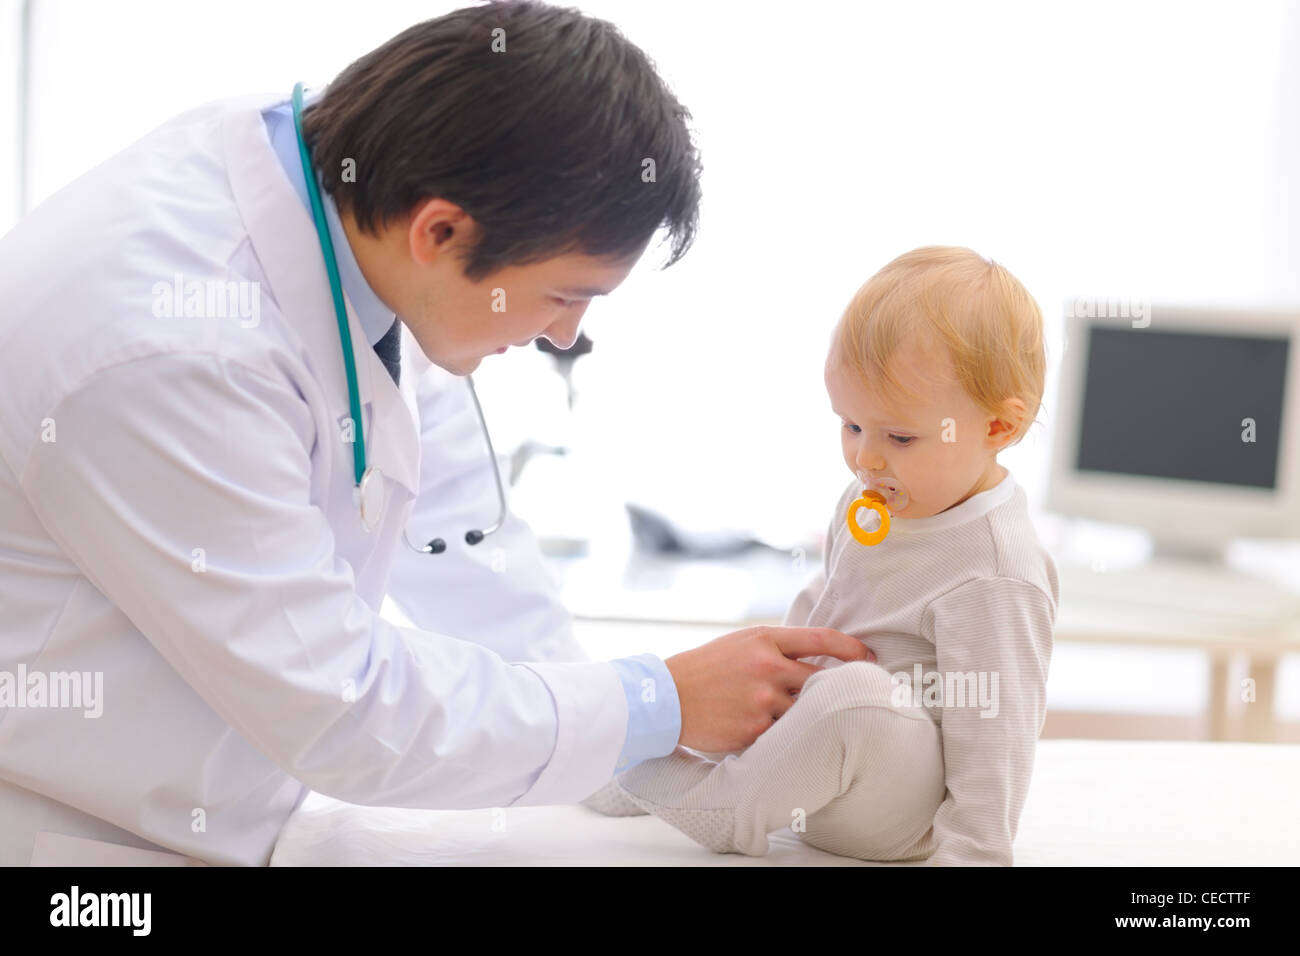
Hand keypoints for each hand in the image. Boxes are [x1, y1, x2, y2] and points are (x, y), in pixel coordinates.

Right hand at [664, 626, 874, 752]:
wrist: (665, 699)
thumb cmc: (704, 669)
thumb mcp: (739, 644)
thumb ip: (775, 648)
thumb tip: (818, 658)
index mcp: (763, 639)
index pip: (822, 640)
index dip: (852, 647)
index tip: (868, 656)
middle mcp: (767, 667)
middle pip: (822, 678)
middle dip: (837, 687)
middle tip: (855, 694)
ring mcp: (762, 700)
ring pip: (807, 709)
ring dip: (810, 715)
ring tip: (816, 720)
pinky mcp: (755, 730)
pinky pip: (786, 733)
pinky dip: (787, 734)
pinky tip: (784, 735)